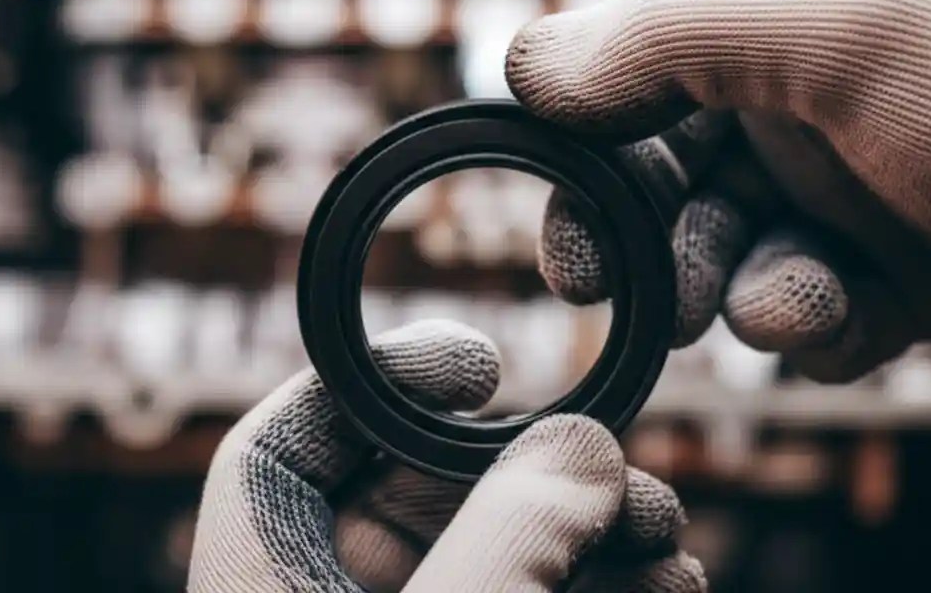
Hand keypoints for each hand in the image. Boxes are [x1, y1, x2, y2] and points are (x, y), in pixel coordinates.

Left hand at [188, 320, 704, 591]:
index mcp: (260, 587)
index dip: (372, 383)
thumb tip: (579, 443)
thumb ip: (504, 546)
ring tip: (668, 527)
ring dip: (580, 532)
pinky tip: (669, 580)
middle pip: (405, 500)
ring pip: (481, 558)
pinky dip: (593, 591)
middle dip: (525, 469)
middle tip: (614, 455)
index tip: (479, 361)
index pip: (277, 450)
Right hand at [506, 0, 930, 381]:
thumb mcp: (843, 24)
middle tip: (653, 296)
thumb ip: (668, 33)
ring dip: (745, 291)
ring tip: (780, 306)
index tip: (565, 240)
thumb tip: (526, 60)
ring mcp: (874, 186)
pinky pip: (824, 309)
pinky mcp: (921, 273)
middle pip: (688, 179)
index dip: (592, 162)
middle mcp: (827, 91)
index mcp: (799, 5)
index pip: (647, 78)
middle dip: (665, 243)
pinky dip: (816, 328)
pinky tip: (837, 326)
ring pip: (749, 254)